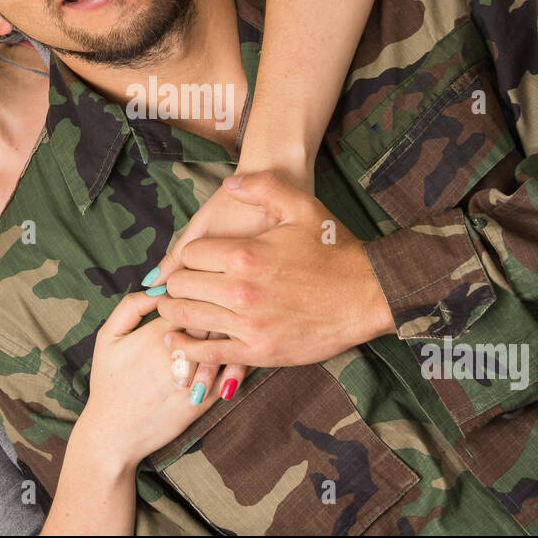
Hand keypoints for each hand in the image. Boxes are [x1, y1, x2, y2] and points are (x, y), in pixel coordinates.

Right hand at [79, 291, 232, 469]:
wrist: (114, 434)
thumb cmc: (109, 383)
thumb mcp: (107, 337)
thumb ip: (130, 306)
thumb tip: (159, 287)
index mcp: (156, 334)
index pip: (190, 297)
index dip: (196, 290)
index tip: (196, 291)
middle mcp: (180, 355)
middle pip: (213, 316)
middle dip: (218, 306)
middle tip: (220, 301)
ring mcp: (196, 379)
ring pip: (228, 342)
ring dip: (233, 328)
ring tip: (233, 320)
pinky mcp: (208, 400)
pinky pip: (235, 373)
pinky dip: (242, 356)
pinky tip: (244, 346)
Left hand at [156, 171, 395, 367]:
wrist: (368, 295)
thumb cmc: (336, 250)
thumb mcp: (302, 207)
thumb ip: (263, 187)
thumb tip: (229, 184)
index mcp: (245, 254)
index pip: (188, 255)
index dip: (188, 256)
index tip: (193, 261)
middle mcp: (241, 290)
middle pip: (181, 287)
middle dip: (176, 284)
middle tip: (178, 285)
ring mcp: (248, 324)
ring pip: (188, 319)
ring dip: (173, 314)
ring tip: (170, 310)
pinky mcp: (258, 352)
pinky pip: (208, 352)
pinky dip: (185, 349)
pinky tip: (176, 342)